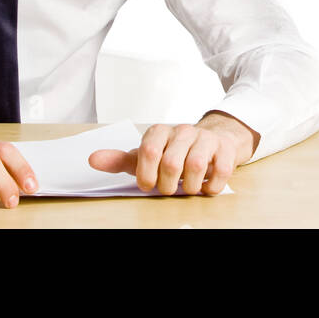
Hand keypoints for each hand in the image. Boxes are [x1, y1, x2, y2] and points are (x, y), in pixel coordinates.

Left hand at [87, 112, 258, 195]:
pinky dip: (211, 187)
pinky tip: (206, 186)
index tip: (148, 184)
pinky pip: (220, 173)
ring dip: (189, 187)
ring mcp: (206, 139)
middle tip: (169, 187)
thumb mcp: (145, 156)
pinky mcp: (225, 150)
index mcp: (160, 132)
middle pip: (172, 164)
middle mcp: (183, 131)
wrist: (212, 140)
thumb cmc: (173, 152)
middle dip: (168, 186)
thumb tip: (92, 159)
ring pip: (196, 168)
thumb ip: (119, 160)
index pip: (148, 151)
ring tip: (187, 187)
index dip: (146, 175)